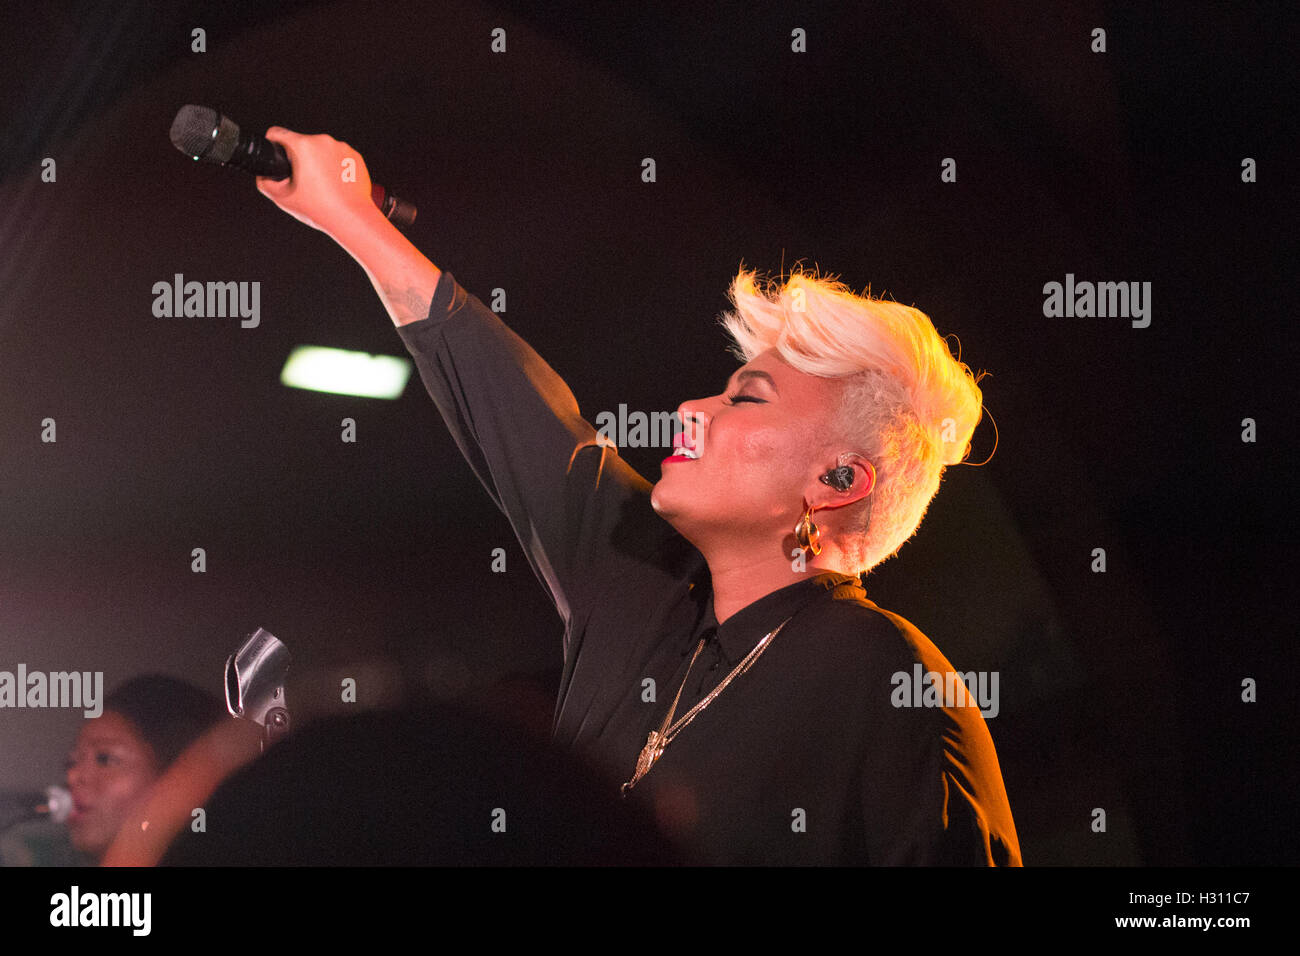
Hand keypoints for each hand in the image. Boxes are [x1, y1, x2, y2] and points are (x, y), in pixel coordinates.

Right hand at [255, 127, 380, 236]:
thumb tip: (264, 175)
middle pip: (302, 144)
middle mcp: (323, 141)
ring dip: (319, 163)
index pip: (278, 133)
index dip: (273, 143)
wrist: (351, 218)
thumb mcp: (281, 198)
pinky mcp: (355, 157)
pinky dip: (336, 168)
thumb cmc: (320, 209)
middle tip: (303, 182)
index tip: (276, 152)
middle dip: (300, 159)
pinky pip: (339, 158)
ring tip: (322, 187)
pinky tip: (335, 186)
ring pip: (322, 151)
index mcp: (303, 146)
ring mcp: (342, 148)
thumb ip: (265, 182)